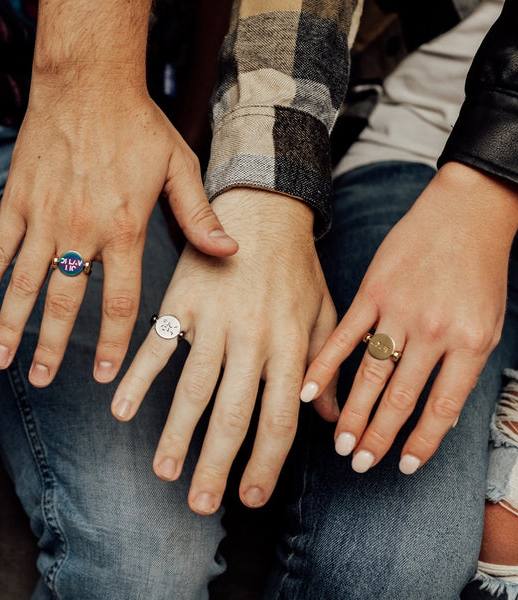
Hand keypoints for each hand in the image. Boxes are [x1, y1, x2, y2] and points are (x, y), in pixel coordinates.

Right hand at [0, 92, 236, 387]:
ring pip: (25, 282)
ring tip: (1, 360)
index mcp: (125, 228)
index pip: (119, 301)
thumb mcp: (180, 167)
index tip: (106, 377)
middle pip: (64, 302)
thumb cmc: (137, 122)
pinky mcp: (17, 200)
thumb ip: (199, 215)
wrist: (87, 81)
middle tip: (41, 380)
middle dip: (50, 347)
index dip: (113, 344)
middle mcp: (81, 229)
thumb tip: (229, 253)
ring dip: (11, 326)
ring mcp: (44, 216)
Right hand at [112, 188, 335, 513]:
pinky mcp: (181, 300)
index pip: (279, 419)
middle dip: (217, 465)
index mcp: (291, 346)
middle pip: (234, 415)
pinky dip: (136, 378)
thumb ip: (327, 368)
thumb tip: (329, 422)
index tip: (251, 499)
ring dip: (176, 435)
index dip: (265, 464)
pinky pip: (156, 347)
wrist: (262, 203)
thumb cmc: (295, 263)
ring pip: (193, 389)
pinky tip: (120, 409)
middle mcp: (253, 339)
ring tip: (164, 474)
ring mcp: (214, 320)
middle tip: (201, 506)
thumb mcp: (324, 312)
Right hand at [303, 163, 517, 473]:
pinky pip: (344, 336)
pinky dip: (324, 366)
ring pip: (371, 373)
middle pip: (400, 396)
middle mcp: (434, 330)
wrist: (466, 212)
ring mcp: (400, 309)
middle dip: (378, 435)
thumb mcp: (485, 322)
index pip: (441, 405)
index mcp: (470, 341)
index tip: (401, 466)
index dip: (421, 441)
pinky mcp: (372, 291)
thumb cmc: (478, 270)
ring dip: (352, 412)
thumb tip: (439, 416)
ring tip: (339, 442)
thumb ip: (461, 367)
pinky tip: (307, 391)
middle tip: (359, 464)